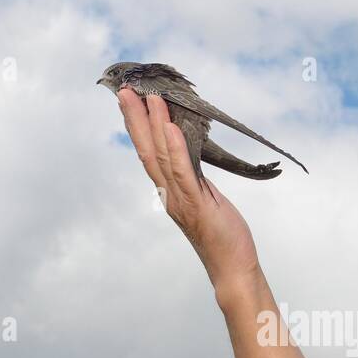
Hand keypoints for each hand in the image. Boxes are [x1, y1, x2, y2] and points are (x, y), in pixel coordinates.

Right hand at [118, 88, 261, 294]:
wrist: (232, 268)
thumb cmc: (223, 237)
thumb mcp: (207, 199)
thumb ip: (195, 179)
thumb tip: (192, 157)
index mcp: (171, 191)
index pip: (150, 153)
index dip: (139, 127)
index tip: (131, 101)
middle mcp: (169, 194)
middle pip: (146, 150)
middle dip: (135, 119)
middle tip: (125, 90)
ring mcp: (179, 199)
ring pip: (160, 156)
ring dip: (152, 125)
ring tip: (147, 97)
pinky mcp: (196, 204)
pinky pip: (183, 172)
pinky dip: (175, 148)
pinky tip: (169, 126)